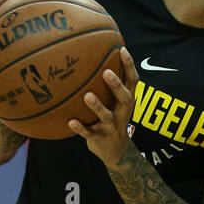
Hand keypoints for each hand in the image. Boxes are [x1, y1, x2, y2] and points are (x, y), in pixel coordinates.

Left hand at [67, 47, 138, 165]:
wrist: (116, 152)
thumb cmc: (113, 119)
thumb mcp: (116, 103)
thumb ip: (109, 85)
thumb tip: (93, 55)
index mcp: (127, 102)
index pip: (133, 82)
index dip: (129, 66)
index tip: (122, 50)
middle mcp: (122, 113)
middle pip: (124, 98)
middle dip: (116, 85)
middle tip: (106, 72)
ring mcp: (111, 127)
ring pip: (106, 116)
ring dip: (98, 106)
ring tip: (88, 96)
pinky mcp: (100, 139)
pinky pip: (89, 133)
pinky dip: (80, 128)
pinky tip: (70, 122)